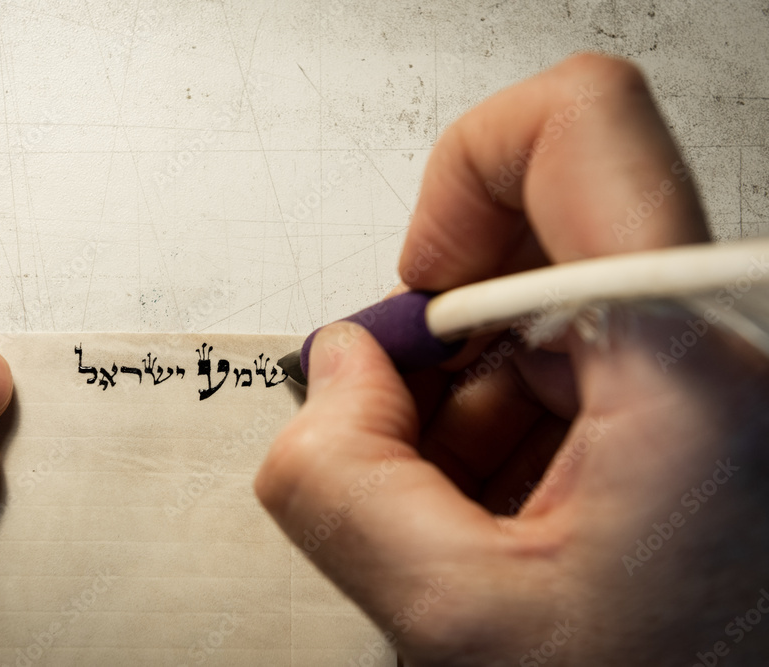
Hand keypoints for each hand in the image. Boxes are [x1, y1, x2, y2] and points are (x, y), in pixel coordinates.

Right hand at [256, 53, 768, 664]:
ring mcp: (709, 379)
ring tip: (463, 498)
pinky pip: (568, 361)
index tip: (425, 285)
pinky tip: (501, 505)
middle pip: (542, 232)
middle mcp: (721, 353)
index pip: (578, 126)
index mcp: (690, 376)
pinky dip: (505, 420)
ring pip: (542, 308)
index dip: (465, 177)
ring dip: (469, 394)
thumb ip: (340, 478)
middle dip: (442, 331)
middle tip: (409, 423)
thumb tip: (339, 372)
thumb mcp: (457, 622)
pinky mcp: (692, 406)